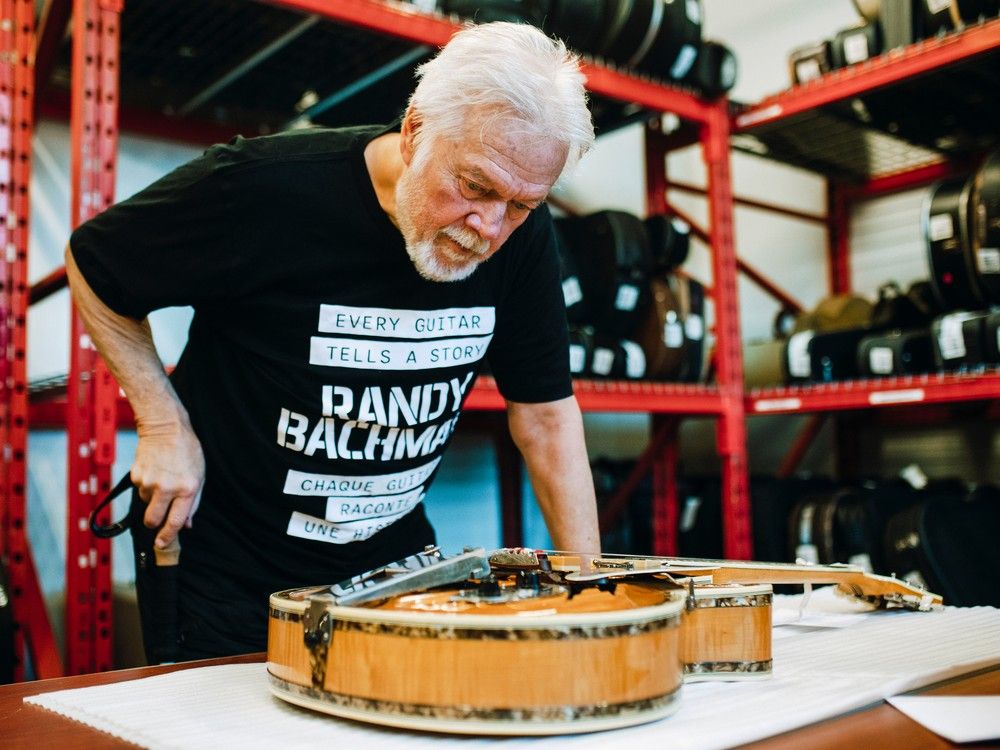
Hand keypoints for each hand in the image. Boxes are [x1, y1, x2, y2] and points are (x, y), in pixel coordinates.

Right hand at [131, 417, 205, 549]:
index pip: (175, 521)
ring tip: (162, 478)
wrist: (166, 428)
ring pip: (145, 504)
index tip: (161, 544)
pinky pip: (139, 490)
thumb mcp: (199, 476)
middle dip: (154, 522)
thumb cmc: (187, 452)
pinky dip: (146, 485)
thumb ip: (193, 503)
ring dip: (152, 498)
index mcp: (187, 489)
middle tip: (158, 515)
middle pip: (153, 520)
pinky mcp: (136, 476)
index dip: (167, 537)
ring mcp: (150, 482)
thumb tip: (185, 525)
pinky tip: (154, 470)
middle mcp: (167, 488)